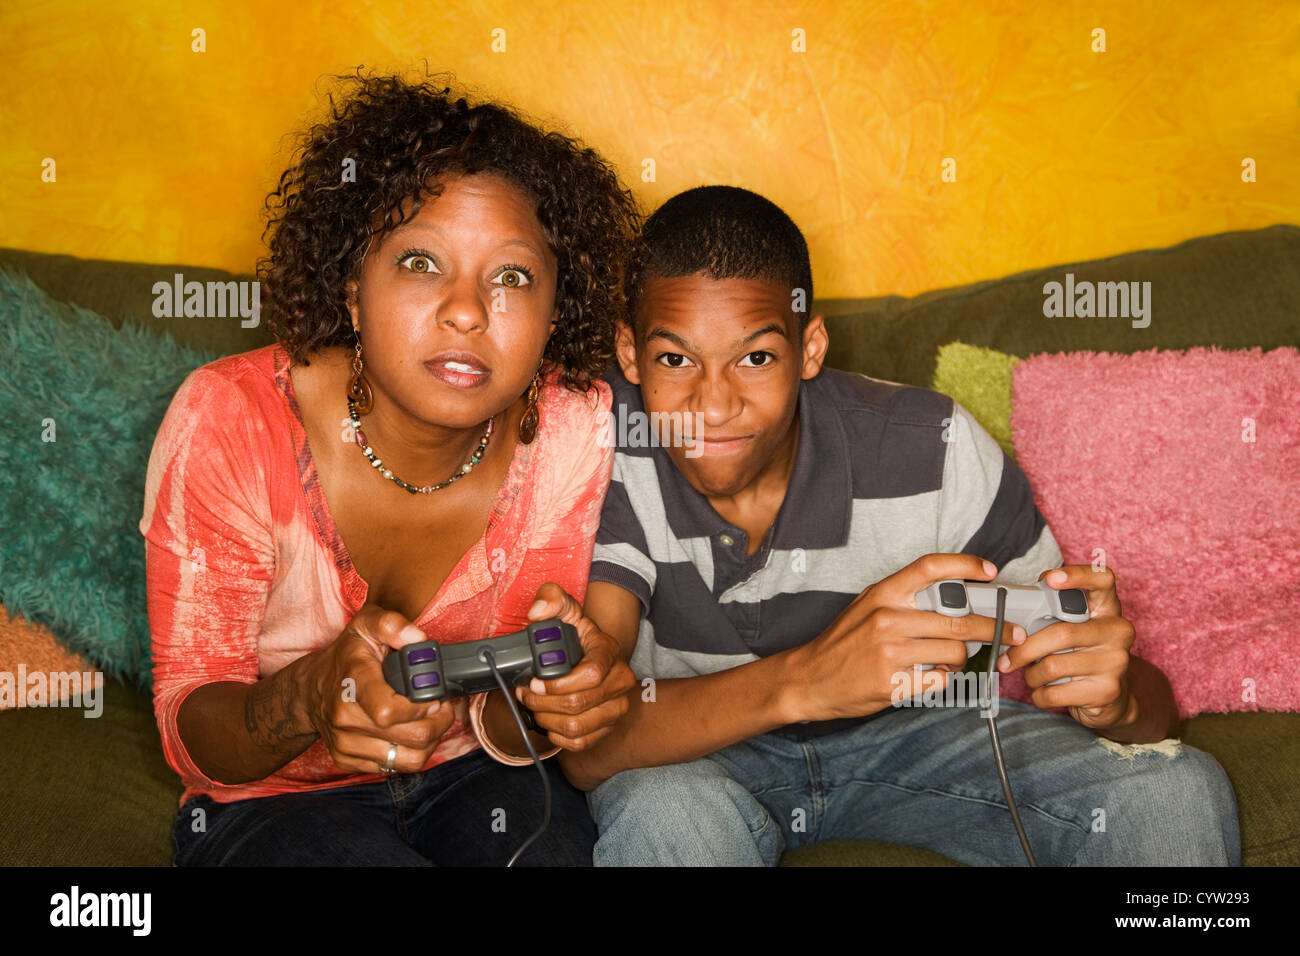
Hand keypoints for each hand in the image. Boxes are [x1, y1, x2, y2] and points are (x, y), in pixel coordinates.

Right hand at [304, 605, 456, 773]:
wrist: (311, 690)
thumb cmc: (346, 656)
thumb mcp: (366, 625)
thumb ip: (393, 625)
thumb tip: (418, 638)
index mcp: (353, 683)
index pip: (388, 712)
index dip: (421, 708)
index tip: (433, 697)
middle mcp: (344, 718)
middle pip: (411, 737)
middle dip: (439, 723)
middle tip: (442, 708)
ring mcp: (344, 743)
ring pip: (409, 760)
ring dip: (430, 742)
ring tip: (430, 721)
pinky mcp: (347, 761)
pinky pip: (395, 768)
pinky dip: (412, 753)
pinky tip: (410, 732)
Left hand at [513, 582, 637, 750]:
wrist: (585, 656)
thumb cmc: (572, 634)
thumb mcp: (563, 608)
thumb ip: (551, 599)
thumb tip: (537, 613)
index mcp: (610, 652)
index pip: (590, 674)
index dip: (558, 683)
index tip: (536, 681)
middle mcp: (620, 682)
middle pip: (578, 704)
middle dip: (543, 702)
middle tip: (526, 693)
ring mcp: (616, 708)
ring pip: (577, 727)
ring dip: (546, 719)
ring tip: (534, 705)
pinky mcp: (607, 728)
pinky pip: (579, 743)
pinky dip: (557, 736)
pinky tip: (547, 719)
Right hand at [786, 553, 1024, 721]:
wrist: (808, 679)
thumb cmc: (842, 643)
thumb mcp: (866, 607)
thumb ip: (903, 600)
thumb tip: (954, 597)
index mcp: (882, 594)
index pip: (930, 567)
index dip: (965, 565)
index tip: (990, 571)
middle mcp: (887, 619)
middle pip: (957, 621)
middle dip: (991, 628)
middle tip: (1010, 633)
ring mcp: (890, 652)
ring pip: (954, 653)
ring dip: (962, 659)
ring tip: (950, 660)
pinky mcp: (892, 683)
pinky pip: (940, 680)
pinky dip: (942, 680)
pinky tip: (929, 677)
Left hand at [995, 565, 1135, 730]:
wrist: (1112, 699)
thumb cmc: (1081, 656)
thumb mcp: (1073, 629)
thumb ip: (1051, 615)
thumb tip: (1009, 615)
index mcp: (1107, 609)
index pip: (1102, 580)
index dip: (1077, 575)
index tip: (1049, 579)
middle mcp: (1117, 631)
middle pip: (1061, 634)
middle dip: (1024, 649)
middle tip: (1005, 659)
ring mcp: (1115, 662)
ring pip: (1052, 666)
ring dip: (1031, 675)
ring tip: (1032, 675)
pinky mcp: (1106, 691)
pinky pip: (1055, 693)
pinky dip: (1039, 695)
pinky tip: (1043, 692)